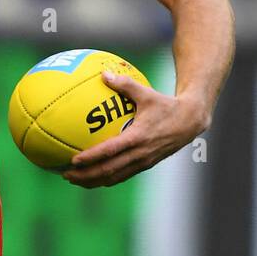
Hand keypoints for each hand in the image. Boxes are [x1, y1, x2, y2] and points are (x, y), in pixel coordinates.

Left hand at [63, 71, 208, 187]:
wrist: (191, 121)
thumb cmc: (166, 105)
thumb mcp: (146, 93)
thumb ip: (124, 84)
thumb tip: (103, 74)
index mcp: (138, 137)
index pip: (110, 151)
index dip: (91, 158)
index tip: (73, 160)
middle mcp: (140, 154)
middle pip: (108, 171)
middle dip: (86, 176)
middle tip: (65, 175)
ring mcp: (143, 162)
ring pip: (114, 177)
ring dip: (93, 181)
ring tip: (74, 180)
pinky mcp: (145, 165)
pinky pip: (122, 175)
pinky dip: (105, 178)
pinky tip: (92, 176)